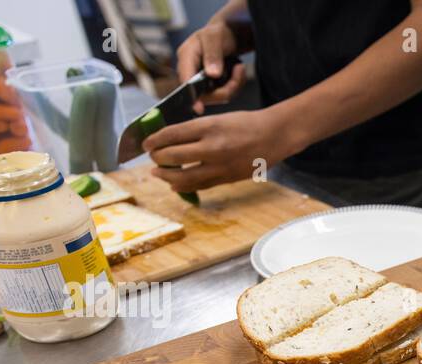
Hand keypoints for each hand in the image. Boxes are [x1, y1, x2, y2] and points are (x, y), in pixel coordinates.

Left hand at [143, 108, 295, 192]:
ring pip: (184, 177)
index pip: (171, 135)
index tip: (146, 144)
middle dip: (157, 158)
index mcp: (209, 126)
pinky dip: (184, 186)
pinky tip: (175, 184)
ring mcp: (220, 166)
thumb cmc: (246, 123)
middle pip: (173, 156)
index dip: (154, 141)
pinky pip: (200, 185)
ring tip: (158, 173)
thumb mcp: (218, 118)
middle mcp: (212, 147)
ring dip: (167, 176)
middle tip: (153, 157)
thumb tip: (171, 139)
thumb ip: (196, 130)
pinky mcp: (227, 178)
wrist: (275, 136)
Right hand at [175, 20, 245, 113]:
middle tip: (240, 70)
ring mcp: (199, 81)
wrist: (228, 34)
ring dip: (233, 85)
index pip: (185, 81)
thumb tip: (212, 74)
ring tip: (239, 68)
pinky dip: (234, 85)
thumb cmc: (219, 32)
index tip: (198, 108)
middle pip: (204, 94)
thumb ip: (213, 54)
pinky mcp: (210, 87)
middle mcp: (189, 71)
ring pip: (217, 96)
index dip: (192, 96)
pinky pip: (224, 95)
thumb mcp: (215, 38)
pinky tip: (238, 72)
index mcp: (186, 56)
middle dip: (226, 87)